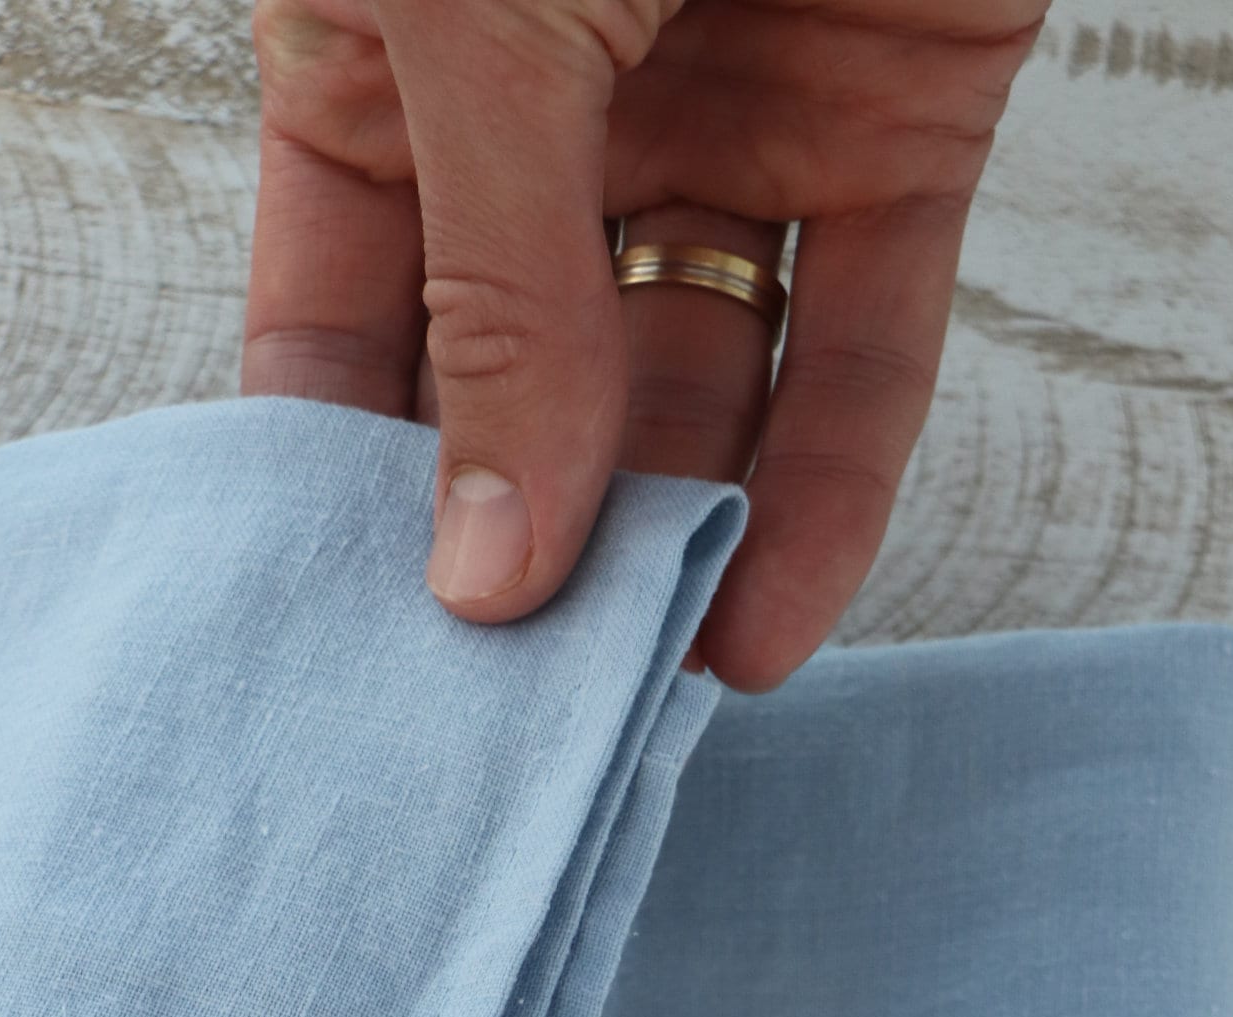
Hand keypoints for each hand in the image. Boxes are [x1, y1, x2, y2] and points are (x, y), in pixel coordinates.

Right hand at [244, 0, 1044, 684]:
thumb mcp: (469, 26)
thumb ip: (491, 302)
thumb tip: (484, 561)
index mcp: (377, 73)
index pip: (336, 347)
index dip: (343, 510)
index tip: (353, 678)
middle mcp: (546, 116)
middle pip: (523, 395)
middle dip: (521, 553)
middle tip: (506, 730)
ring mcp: (721, 120)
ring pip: (697, 388)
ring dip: (675, 549)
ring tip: (639, 707)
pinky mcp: (896, 122)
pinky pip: (868, 345)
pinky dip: (833, 486)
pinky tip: (767, 617)